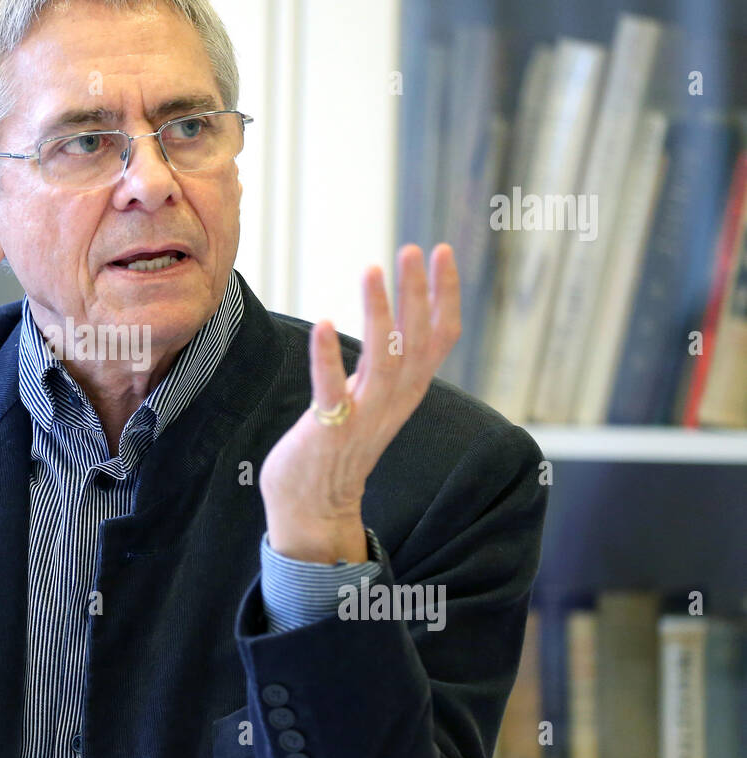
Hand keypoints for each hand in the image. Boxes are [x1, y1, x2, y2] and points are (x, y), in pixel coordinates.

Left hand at [258, 244, 460, 562]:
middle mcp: (392, 403)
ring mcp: (362, 418)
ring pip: (383, 360)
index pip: (439, 338)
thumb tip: (391, 325)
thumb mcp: (371, 402)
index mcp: (405, 393)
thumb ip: (383, 369)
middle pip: (417, 342)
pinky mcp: (328, 431)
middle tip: (415, 247)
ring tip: (373, 269)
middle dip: (418, 292)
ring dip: (380, 313)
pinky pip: (332, 391)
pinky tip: (325, 323)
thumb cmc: (337, 450)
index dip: (443, 295)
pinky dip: (329, 358)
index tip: (442, 252)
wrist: (314, 510)